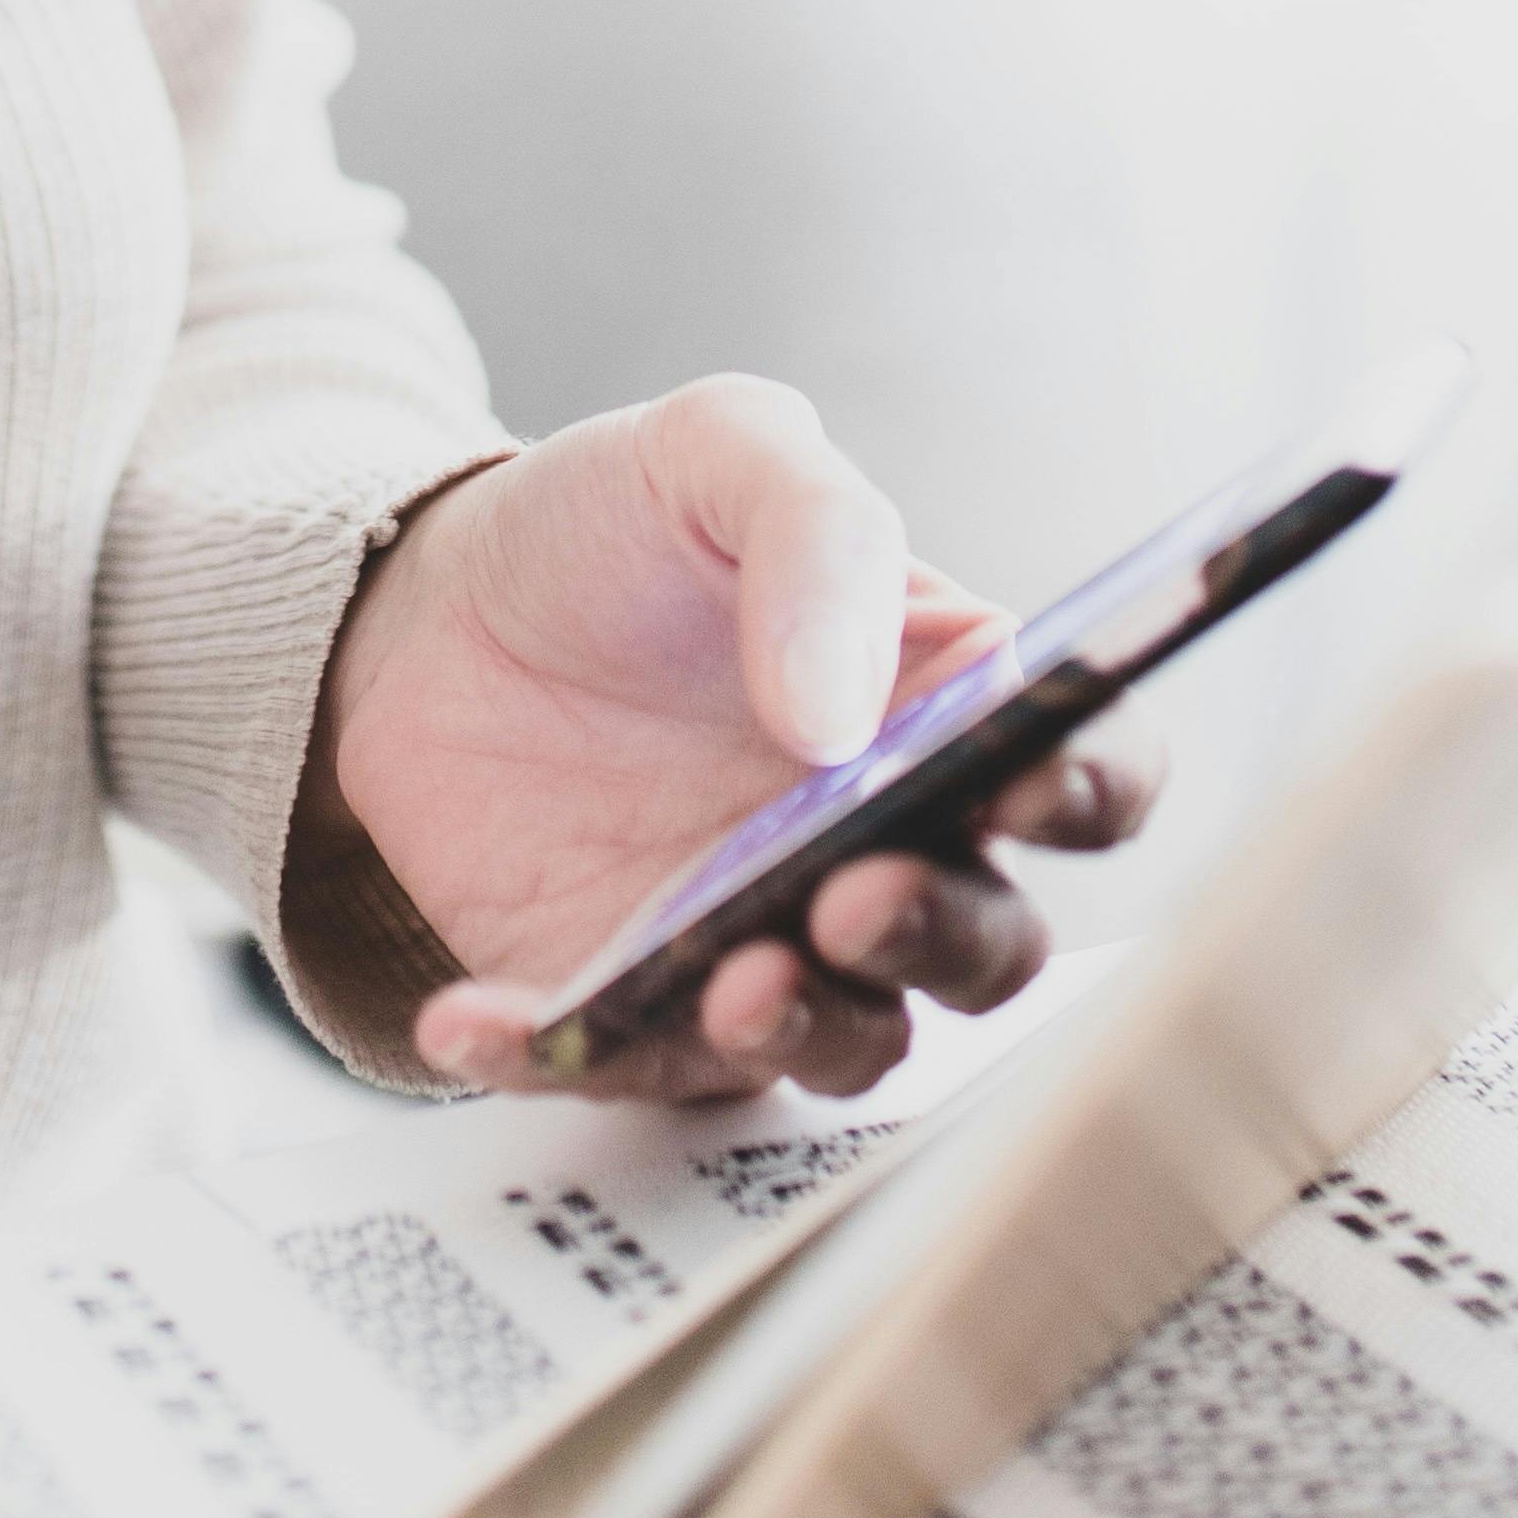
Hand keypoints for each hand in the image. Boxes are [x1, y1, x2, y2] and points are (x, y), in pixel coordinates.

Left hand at [308, 380, 1160, 1105]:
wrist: (427, 608)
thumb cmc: (609, 527)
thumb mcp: (716, 452)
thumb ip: (816, 534)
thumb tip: (841, 717)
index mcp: (947, 704)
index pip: (1089, 768)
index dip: (1091, 791)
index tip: (1028, 787)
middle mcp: (889, 843)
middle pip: (990, 944)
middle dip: (944, 936)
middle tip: (855, 894)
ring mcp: (775, 938)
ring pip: (853, 1040)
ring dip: (809, 1030)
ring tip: (733, 985)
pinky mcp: (644, 1006)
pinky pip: (629, 1066)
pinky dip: (567, 1055)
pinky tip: (484, 1014)